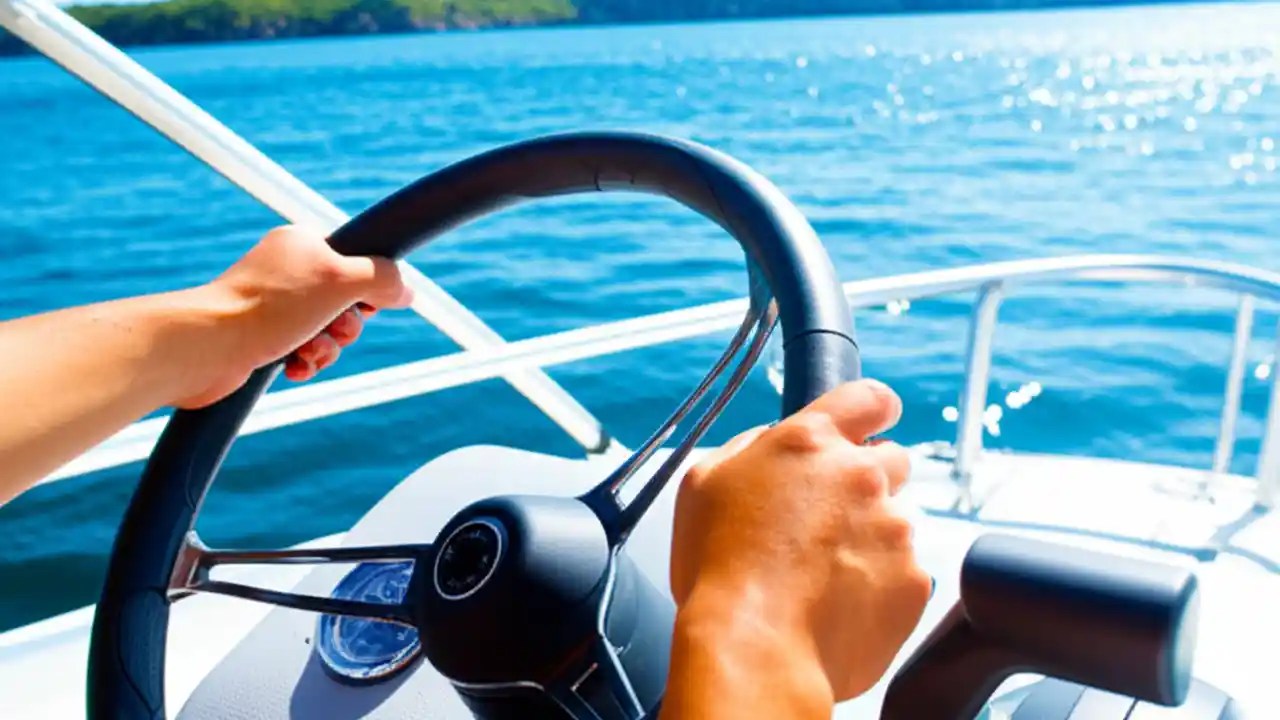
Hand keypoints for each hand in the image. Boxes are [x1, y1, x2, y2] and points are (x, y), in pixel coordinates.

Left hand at [176, 225, 412, 407]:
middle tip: (333, 329)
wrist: (209, 345)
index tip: (365, 302)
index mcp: (303, 244)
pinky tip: (294, 367)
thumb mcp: (342, 280)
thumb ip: (383, 278)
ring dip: (327, 348)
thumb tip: (407, 290)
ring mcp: (273, 305)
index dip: (367, 286)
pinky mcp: (261, 337)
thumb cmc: (271, 306)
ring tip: (307, 351)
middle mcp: (286, 270)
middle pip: (345, 300)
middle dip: (347, 325)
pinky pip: (302, 350)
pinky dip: (305, 361)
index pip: (354, 259)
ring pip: (326, 330)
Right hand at [668, 380, 930, 705]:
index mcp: (810, 442)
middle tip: (826, 520)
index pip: (868, 398)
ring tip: (820, 575)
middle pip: (892, 460)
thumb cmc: (719, 570)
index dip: (874, 409)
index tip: (874, 421)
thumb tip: (770, 444)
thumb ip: (748, 447)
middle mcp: (861, 476)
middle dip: (867, 483)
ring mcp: (893, 528)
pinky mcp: (912, 579)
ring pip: (895, 521)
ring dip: (869, 538)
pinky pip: (904, 573)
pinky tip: (836, 603)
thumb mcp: (703, 483)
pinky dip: (878, 585)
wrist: (753, 648)